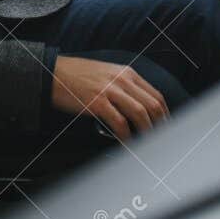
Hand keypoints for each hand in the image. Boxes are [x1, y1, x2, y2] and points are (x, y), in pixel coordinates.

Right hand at [51, 55, 169, 140]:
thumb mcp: (108, 74)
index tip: (166, 129)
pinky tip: (127, 144)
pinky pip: (120, 123)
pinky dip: (127, 136)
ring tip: (148, 145)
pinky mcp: (98, 102)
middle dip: (161, 126)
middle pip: (152, 105)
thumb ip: (125, 86)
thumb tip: (141, 109)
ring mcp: (110, 90)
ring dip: (147, 132)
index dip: (165, 115)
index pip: (156, 95)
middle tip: (162, 141)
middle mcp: (122, 79)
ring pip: (140, 113)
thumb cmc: (79, 76)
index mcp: (127, 73)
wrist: (53, 74)